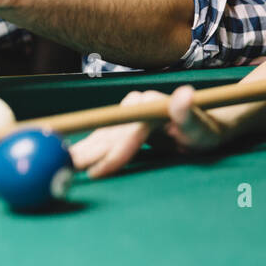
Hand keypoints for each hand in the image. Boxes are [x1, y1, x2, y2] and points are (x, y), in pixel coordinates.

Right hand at [70, 86, 227, 178]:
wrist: (206, 125)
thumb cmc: (207, 131)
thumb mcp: (203, 128)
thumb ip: (189, 116)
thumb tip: (184, 94)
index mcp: (153, 105)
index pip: (130, 131)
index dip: (115, 152)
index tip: (98, 171)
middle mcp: (136, 104)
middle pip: (110, 133)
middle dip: (89, 154)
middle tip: (64, 171)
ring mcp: (128, 112)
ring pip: (102, 135)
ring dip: (82, 152)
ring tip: (59, 166)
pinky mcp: (124, 122)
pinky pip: (103, 138)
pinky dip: (88, 150)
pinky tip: (70, 159)